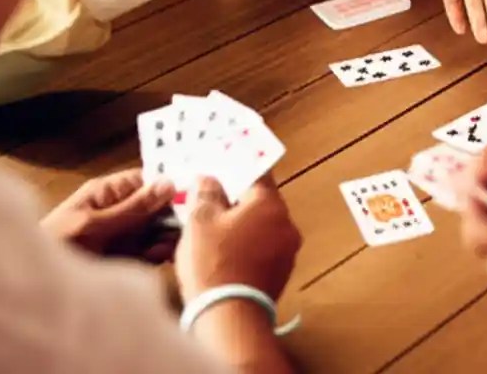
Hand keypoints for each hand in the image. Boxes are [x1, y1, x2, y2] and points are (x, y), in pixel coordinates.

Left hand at [40, 169, 178, 261]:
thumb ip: (133, 207)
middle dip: (169, 217)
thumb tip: (168, 183)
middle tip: (183, 230)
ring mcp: (121, 234)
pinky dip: (158, 253)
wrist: (33, 284)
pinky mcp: (124, 257)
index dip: (167, 188)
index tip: (188, 199)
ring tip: (170, 248)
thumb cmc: (56, 245)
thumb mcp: (95, 224)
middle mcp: (117, 210)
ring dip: (165, 237)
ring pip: (155, 229)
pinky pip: (149, 250)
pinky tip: (162, 258)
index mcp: (106, 192)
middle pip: (154, 206)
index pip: (145, 181)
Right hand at [175, 177, 301, 301]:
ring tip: (208, 232)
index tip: (220, 168)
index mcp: (270, 205)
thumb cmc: (213, 263)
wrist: (228, 316)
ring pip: (260, 227)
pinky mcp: (280, 274)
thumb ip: (205, 193)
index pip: (258, 173)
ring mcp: (287, 251)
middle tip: (207, 202)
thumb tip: (208, 180)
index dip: (236, 168)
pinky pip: (262, 249)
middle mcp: (286, 225)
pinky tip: (221, 255)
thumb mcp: (199, 220)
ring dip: (238, 226)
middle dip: (233, 200)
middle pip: (259, 202)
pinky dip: (245, 247)